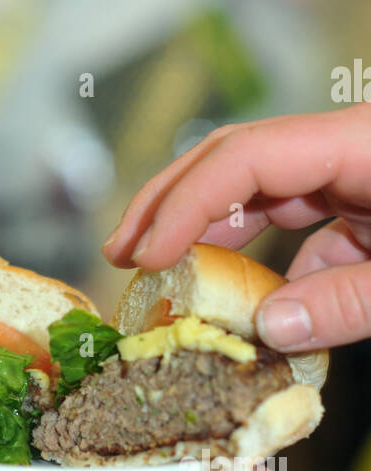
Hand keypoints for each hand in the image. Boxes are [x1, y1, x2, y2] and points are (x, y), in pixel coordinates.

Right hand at [101, 104, 370, 350]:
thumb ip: (346, 303)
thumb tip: (269, 328)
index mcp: (359, 142)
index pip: (244, 156)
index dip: (185, 205)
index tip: (147, 257)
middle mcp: (346, 146)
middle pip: (234, 159)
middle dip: (170, 204)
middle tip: (122, 254)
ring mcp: (353, 169)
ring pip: (259, 187)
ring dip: (206, 229)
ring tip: (158, 268)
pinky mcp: (363, 197)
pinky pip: (299, 217)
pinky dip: (264, 257)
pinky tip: (241, 300)